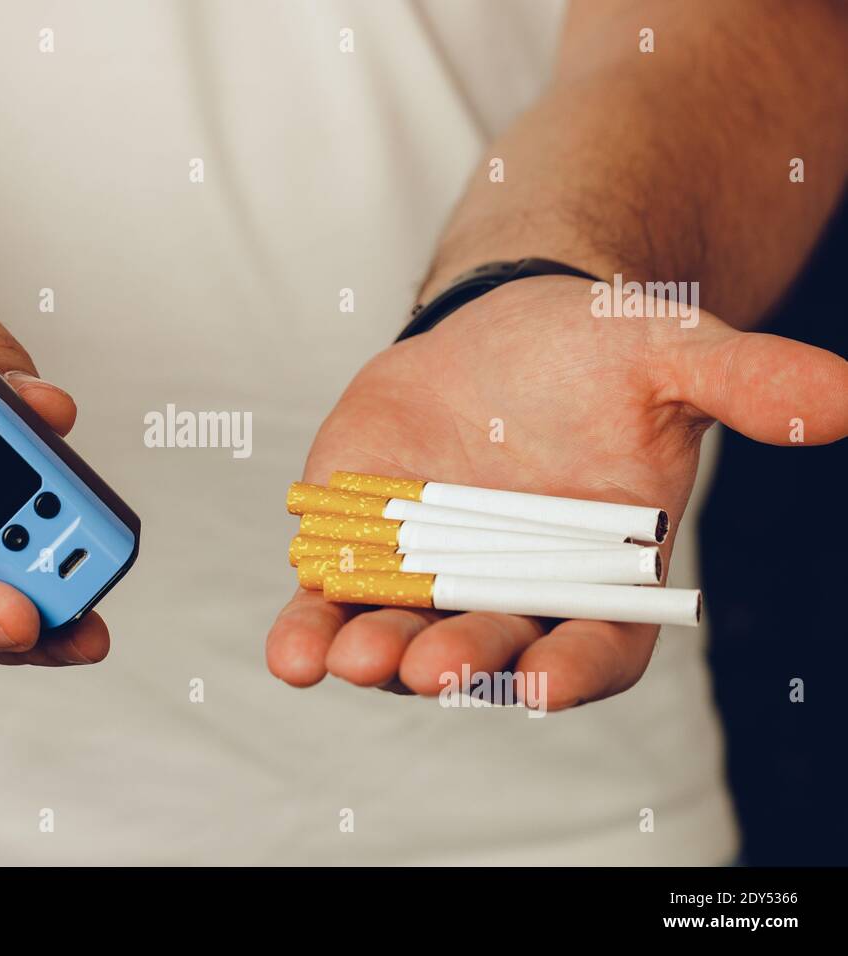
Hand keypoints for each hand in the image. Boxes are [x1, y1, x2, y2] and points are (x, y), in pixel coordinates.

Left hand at [266, 276, 847, 708]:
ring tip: (345, 657)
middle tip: (422, 666)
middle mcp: (513, 599)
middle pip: (488, 648)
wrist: (501, 333)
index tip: (540, 681)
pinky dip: (310, 629)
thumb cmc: (597, 354)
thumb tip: (846, 399)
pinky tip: (292, 651)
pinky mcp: (362, 553)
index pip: (596, 647)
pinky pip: (333, 604)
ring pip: (401, 638)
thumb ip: (747, 382)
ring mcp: (431, 582)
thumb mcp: (672, 355)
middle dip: (456, 658)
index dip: (571, 668)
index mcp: (600, 581)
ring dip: (371, 654)